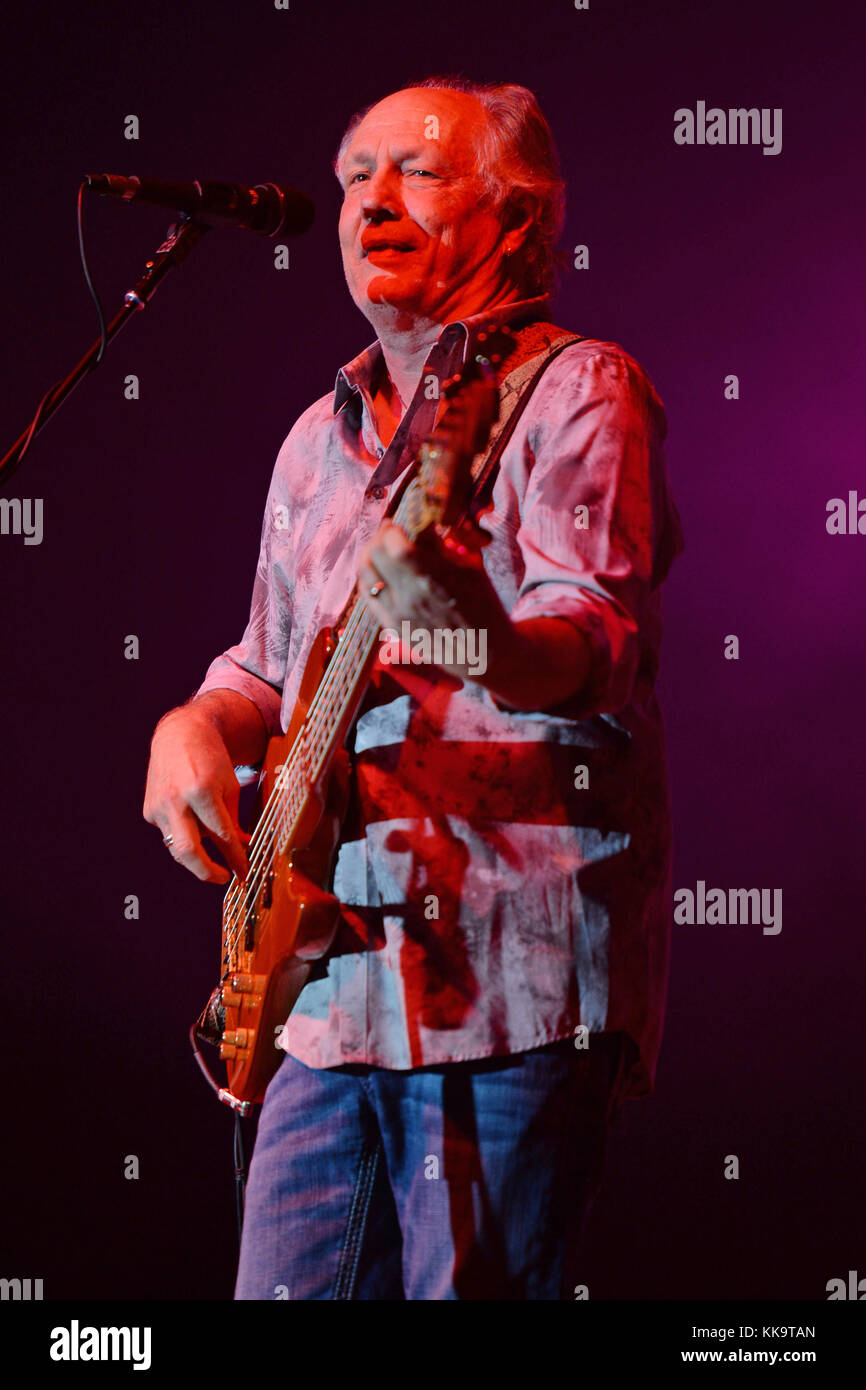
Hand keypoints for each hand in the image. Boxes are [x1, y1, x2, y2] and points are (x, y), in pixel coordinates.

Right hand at [143, 706, 249, 883]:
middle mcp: (176, 800)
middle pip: (188, 852)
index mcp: (201, 791)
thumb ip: (233, 819)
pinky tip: (191, 813)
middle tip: (223, 878)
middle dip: (207, 872)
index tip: (243, 872)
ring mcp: (159, 807)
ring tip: (211, 834)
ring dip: (199, 849)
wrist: (180, 734)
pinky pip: (171, 833)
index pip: (221, 835)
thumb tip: (241, 847)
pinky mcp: (150, 811)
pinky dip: (186, 831)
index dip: (235, 858)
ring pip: (178, 846)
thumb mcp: (229, 785)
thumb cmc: (209, 758)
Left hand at [358, 520, 510, 681]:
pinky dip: (369, 577)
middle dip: (380, 537)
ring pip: (365, 574)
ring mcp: (397, 614)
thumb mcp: (472, 565)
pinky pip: (368, 595)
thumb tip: (424, 523)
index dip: (392, 529)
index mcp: (432, 578)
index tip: (399, 523)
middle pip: (375, 554)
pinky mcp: (392, 627)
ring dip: (370, 555)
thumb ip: (447, 541)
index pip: (395, 545)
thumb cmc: (483, 604)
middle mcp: (409, 596)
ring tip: (380, 549)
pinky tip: (379, 571)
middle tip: (389, 532)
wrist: (483, 651)